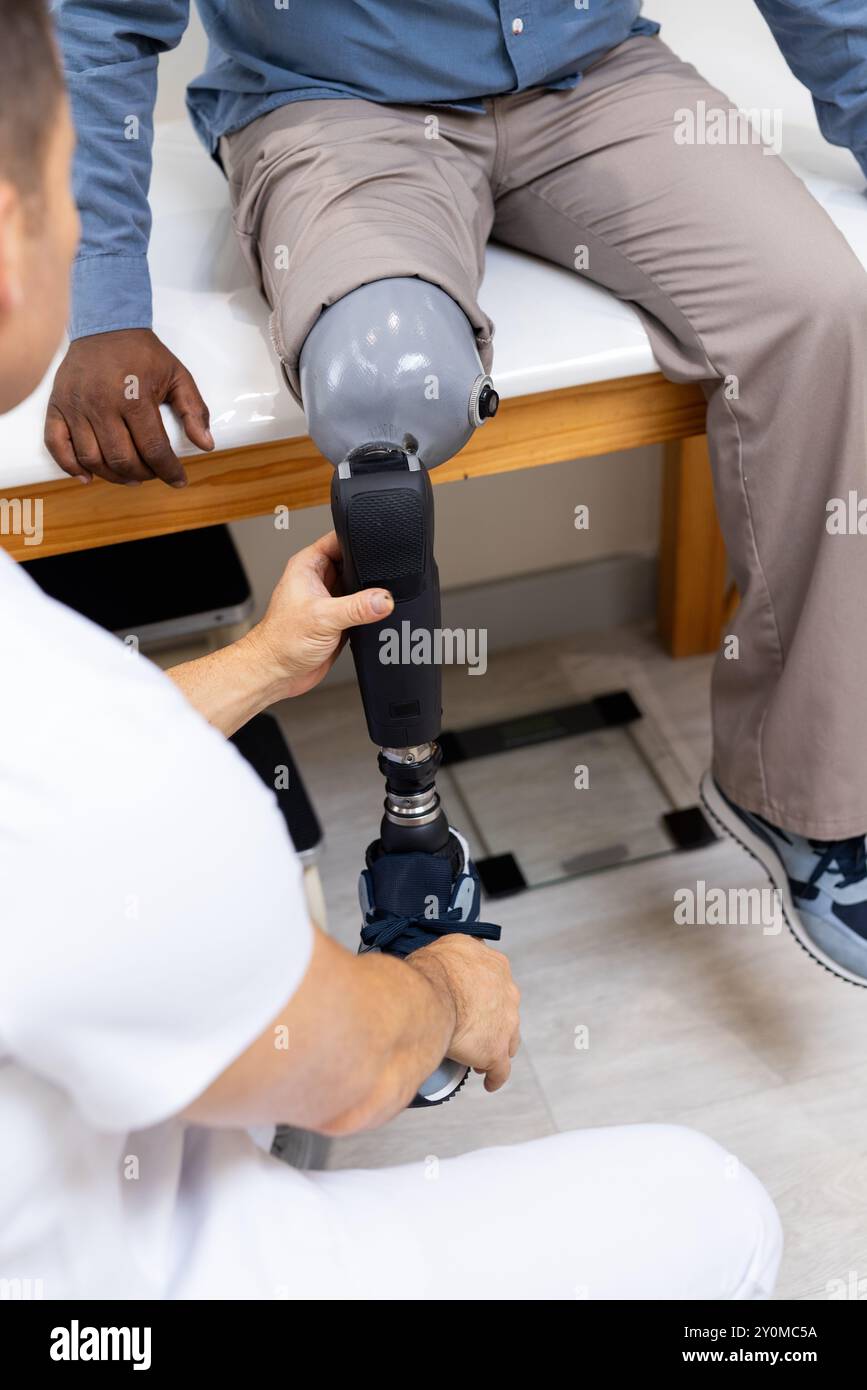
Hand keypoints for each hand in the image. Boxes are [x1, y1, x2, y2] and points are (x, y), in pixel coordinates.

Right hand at [44, 328, 213, 486]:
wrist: (106, 325)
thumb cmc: (143, 354)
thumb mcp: (177, 375)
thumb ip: (194, 410)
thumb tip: (206, 444)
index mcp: (134, 398)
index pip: (154, 450)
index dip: (169, 471)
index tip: (178, 480)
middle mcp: (102, 404)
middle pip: (122, 459)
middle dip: (143, 475)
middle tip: (153, 473)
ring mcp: (76, 406)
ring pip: (92, 458)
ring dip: (113, 476)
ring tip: (129, 475)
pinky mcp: (57, 405)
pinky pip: (57, 445)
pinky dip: (71, 466)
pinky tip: (88, 476)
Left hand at [246, 531, 393, 698]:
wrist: (278, 672)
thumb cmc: (281, 641)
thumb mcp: (323, 618)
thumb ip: (357, 607)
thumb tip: (383, 599)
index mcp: (308, 566)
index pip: (338, 540)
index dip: (358, 539)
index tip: (379, 547)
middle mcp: (319, 580)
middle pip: (354, 563)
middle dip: (369, 570)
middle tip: (383, 580)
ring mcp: (329, 599)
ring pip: (359, 587)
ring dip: (370, 594)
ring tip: (378, 601)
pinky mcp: (339, 620)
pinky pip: (361, 609)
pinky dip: (370, 613)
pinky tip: (375, 617)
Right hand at [408, 936, 520, 1091]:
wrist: (431, 996)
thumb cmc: (431, 971)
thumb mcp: (446, 948)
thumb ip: (455, 956)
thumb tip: (446, 963)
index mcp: (496, 966)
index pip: (495, 982)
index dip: (485, 995)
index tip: (474, 1003)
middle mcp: (507, 992)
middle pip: (506, 1011)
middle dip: (494, 1022)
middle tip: (477, 1032)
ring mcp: (506, 1023)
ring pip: (509, 1040)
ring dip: (497, 1047)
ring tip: (482, 1059)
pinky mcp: (496, 1051)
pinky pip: (500, 1070)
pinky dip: (495, 1077)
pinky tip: (489, 1083)